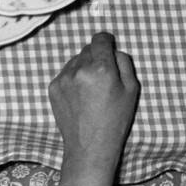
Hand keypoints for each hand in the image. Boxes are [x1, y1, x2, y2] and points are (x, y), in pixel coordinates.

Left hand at [48, 32, 139, 169]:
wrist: (90, 146)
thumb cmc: (115, 120)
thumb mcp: (131, 90)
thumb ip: (124, 63)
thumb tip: (114, 51)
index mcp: (101, 68)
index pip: (100, 39)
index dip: (106, 40)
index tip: (108, 44)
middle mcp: (80, 69)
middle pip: (88, 48)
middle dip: (96, 56)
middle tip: (103, 75)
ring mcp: (64, 78)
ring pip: (75, 60)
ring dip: (83, 66)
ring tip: (91, 88)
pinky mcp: (53, 88)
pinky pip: (65, 73)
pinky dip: (73, 79)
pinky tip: (80, 96)